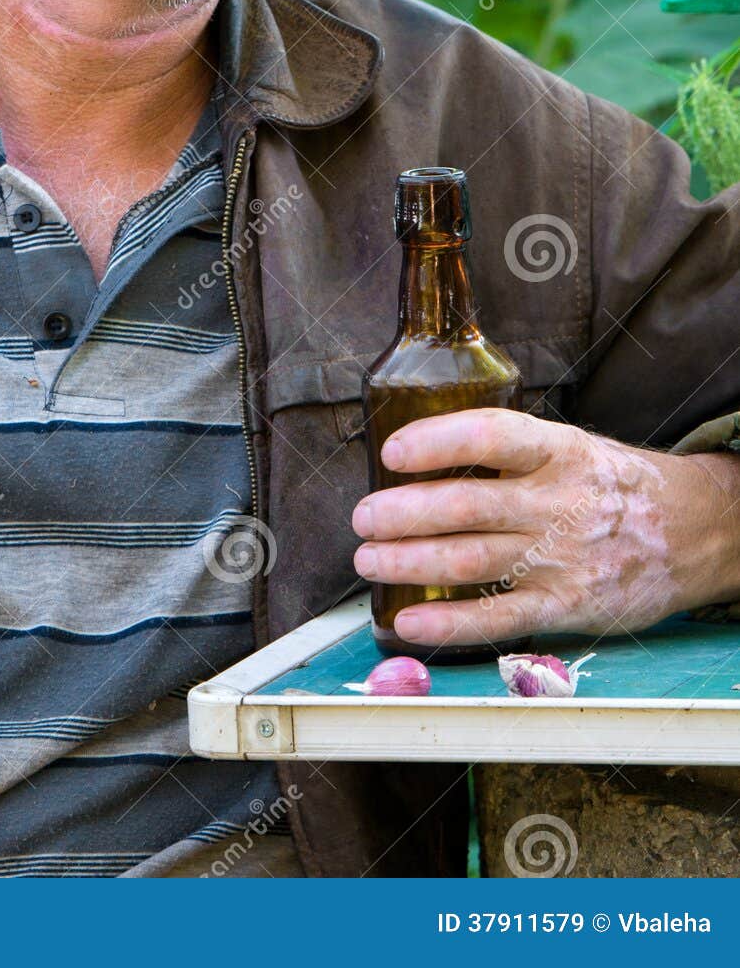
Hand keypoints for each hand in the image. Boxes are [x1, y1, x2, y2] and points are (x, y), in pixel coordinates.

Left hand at [350, 407, 739, 648]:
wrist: (695, 530)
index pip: (492, 436)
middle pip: (468, 506)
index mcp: (558, 451)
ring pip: (473, 560)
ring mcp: (562, 557)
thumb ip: (508, 453)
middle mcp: (558, 502)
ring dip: (411, 562)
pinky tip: (411, 620)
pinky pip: (500, 618)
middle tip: (363, 518)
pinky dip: (451, 623)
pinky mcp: (567, 605)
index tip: (392, 451)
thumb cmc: (611, 485)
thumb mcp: (570, 447)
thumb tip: (423, 457)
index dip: (437, 441)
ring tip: (368, 560)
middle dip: (404, 513)